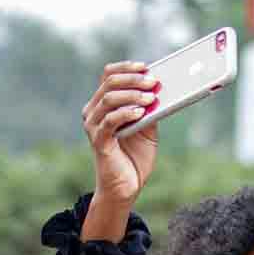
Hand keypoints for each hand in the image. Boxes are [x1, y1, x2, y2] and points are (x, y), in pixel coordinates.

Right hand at [81, 62, 159, 232]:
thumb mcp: (148, 128)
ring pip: (109, 98)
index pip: (109, 75)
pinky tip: (141, 113)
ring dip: (133, 95)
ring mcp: (93, 126)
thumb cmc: (136, 157)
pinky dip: (126, 113)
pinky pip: (109, 121)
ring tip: (151, 98)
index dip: (127, 68)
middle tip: (154, 82)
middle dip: (134, 79)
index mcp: (103, 104)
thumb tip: (160, 89)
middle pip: (109, 83)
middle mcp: (93, 112)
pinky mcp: (98, 141)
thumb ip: (150, 109)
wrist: (127, 187)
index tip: (146, 67)